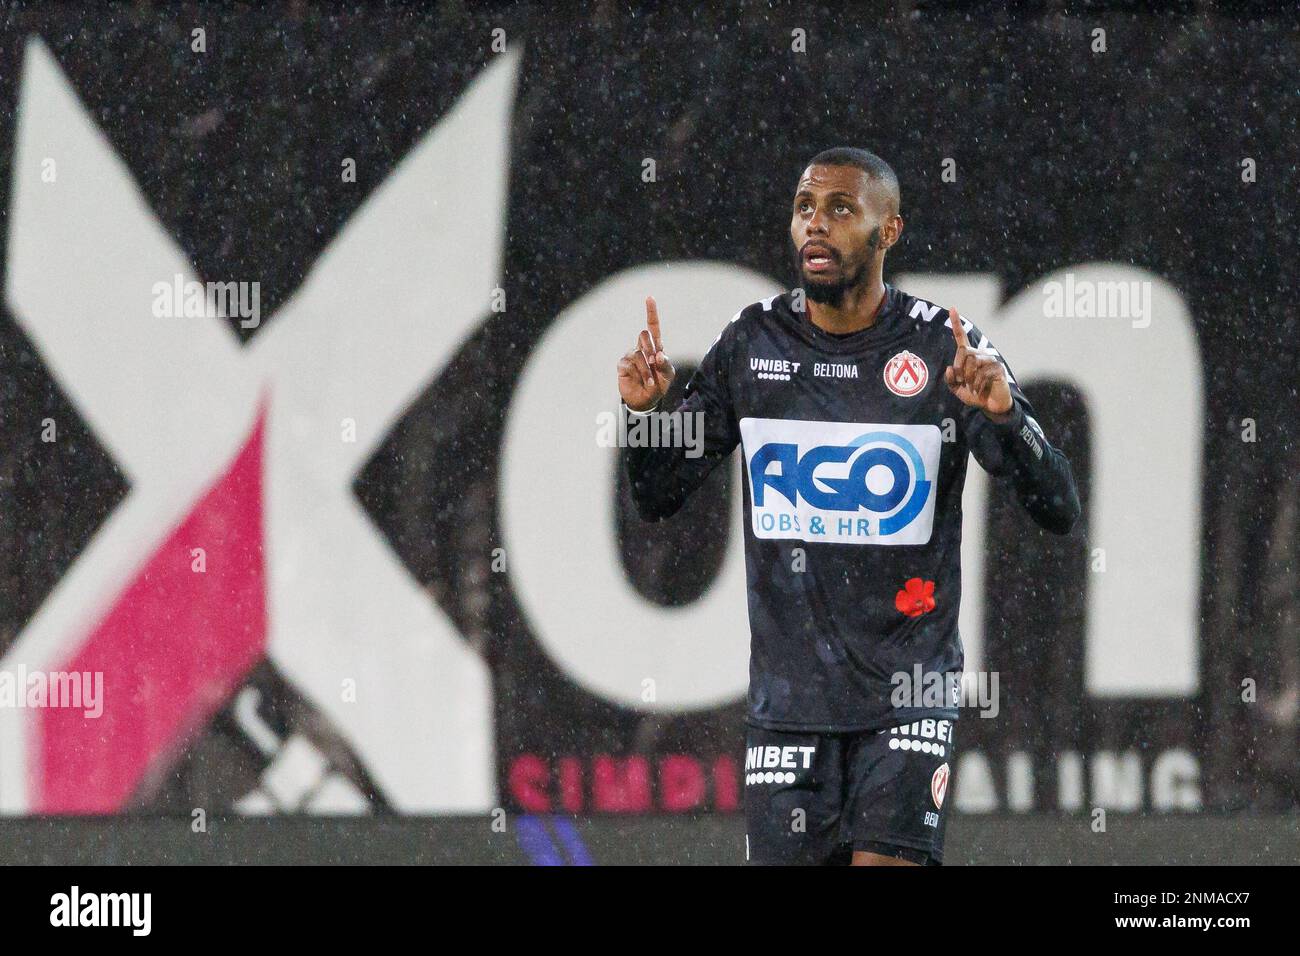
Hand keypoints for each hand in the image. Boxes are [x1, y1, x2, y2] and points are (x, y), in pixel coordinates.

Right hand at [617, 296, 675, 411]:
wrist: (646, 400)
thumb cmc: (659, 385)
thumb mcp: (668, 376)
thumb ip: (666, 365)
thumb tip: (658, 356)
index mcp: (655, 347)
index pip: (652, 327)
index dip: (651, 312)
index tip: (650, 298)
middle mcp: (642, 348)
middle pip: (644, 335)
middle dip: (650, 347)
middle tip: (655, 363)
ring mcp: (631, 356)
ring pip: (638, 352)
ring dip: (647, 368)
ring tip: (652, 380)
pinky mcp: (623, 365)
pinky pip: (630, 363)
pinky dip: (640, 373)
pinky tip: (646, 382)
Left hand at [943, 308, 1012, 419]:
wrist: (991, 406)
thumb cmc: (975, 394)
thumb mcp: (957, 389)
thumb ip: (951, 380)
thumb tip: (950, 368)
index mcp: (969, 357)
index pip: (961, 337)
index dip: (956, 324)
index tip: (952, 309)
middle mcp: (980, 355)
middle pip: (964, 352)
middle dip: (959, 368)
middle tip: (962, 381)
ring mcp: (990, 360)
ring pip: (973, 362)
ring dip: (969, 378)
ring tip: (973, 386)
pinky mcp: (998, 369)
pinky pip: (983, 373)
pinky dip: (978, 384)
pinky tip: (980, 390)